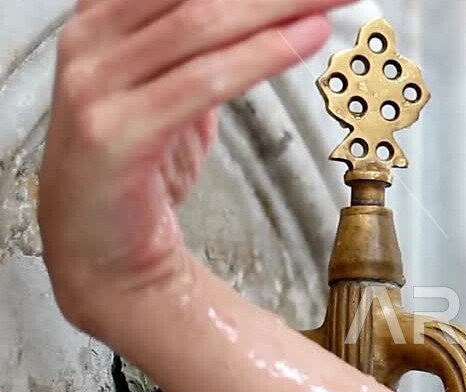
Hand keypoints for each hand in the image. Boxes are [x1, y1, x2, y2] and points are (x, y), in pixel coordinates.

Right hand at [38, 0, 350, 334]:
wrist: (99, 252)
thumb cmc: (138, 167)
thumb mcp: (173, 90)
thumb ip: (204, 46)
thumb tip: (269, 14)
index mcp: (102, 19)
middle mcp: (91, 41)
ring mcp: (97, 84)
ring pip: (203, 22)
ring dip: (279, 7)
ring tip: (333, 0)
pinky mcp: (116, 133)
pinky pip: (203, 82)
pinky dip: (262, 56)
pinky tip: (304, 40)